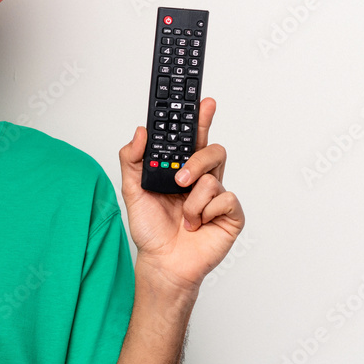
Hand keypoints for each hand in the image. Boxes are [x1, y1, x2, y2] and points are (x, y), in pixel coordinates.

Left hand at [118, 98, 244, 294]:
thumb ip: (132, 159)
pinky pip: (225, 199)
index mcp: (181, 171)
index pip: (193, 138)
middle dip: (197, 159)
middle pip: (213, 150)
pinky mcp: (231, 214)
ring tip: (184, 216)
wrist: (162, 262)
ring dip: (192, 200)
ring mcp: (218, 196)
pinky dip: (205, 213)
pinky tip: (197, 225)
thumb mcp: (132, 190)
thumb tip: (141, 131)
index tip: (203, 101)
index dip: (201, 118)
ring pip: (213, 178)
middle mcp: (203, 180)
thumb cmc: (151, 229)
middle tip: (180, 179)